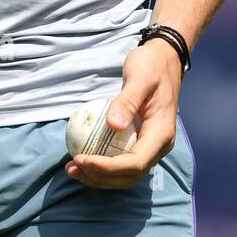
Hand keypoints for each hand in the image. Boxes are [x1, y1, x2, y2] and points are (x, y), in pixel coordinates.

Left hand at [65, 38, 183, 188]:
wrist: (164, 59)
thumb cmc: (152, 66)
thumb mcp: (139, 78)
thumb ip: (127, 101)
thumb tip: (113, 125)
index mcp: (161, 133)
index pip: (136, 163)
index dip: (109, 168)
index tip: (83, 160)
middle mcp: (158, 146)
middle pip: (130, 175)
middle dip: (100, 177)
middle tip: (72, 168)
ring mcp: (150, 146)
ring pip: (125, 174)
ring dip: (99, 177)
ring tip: (72, 170)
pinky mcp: (139, 142)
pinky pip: (122, 161)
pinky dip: (102, 166)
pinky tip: (82, 160)